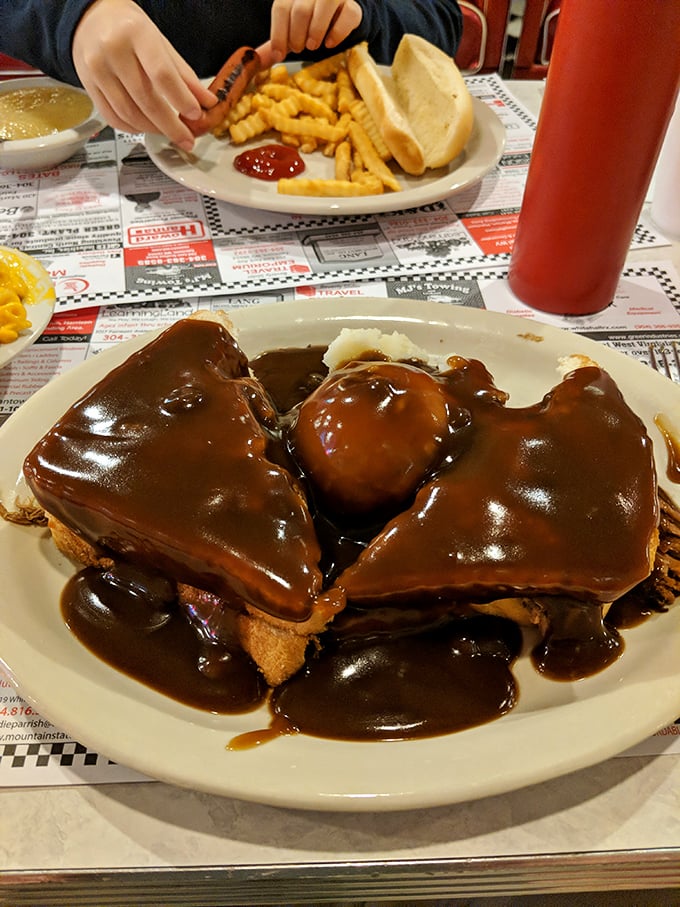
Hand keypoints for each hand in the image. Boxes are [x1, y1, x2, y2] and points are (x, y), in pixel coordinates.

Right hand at [72, 0, 215, 148]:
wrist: (92, 18)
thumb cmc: (130, 29)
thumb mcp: (161, 43)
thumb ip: (184, 74)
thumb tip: (206, 103)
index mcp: (136, 34)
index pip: (162, 74)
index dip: (181, 99)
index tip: (196, 115)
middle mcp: (113, 51)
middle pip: (146, 100)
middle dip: (171, 126)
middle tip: (187, 139)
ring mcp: (97, 70)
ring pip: (129, 114)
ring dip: (153, 130)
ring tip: (169, 132)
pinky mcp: (88, 86)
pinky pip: (112, 118)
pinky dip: (133, 129)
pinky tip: (146, 128)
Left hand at [264, 0, 362, 63]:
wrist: (339, 13)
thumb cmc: (310, 22)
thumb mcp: (291, 28)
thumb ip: (277, 40)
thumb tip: (256, 60)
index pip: (281, 8)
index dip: (278, 34)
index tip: (279, 55)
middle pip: (301, 10)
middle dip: (297, 35)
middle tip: (300, 48)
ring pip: (324, 6)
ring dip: (315, 32)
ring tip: (312, 46)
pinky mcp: (352, 6)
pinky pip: (347, 15)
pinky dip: (337, 33)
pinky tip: (329, 43)